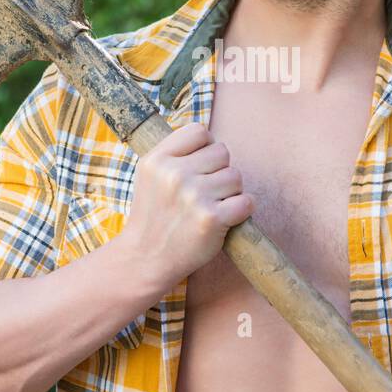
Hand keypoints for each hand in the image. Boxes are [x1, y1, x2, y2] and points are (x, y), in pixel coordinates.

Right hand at [115, 123, 253, 295]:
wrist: (145, 259)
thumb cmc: (153, 216)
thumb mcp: (149, 175)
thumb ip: (175, 154)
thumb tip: (210, 139)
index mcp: (157, 159)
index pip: (200, 132)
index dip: (206, 148)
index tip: (200, 167)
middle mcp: (174, 174)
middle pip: (222, 153)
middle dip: (219, 171)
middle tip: (205, 192)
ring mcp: (193, 196)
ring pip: (236, 176)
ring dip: (230, 192)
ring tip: (211, 207)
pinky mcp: (211, 219)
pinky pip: (246, 201)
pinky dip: (242, 210)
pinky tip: (226, 218)